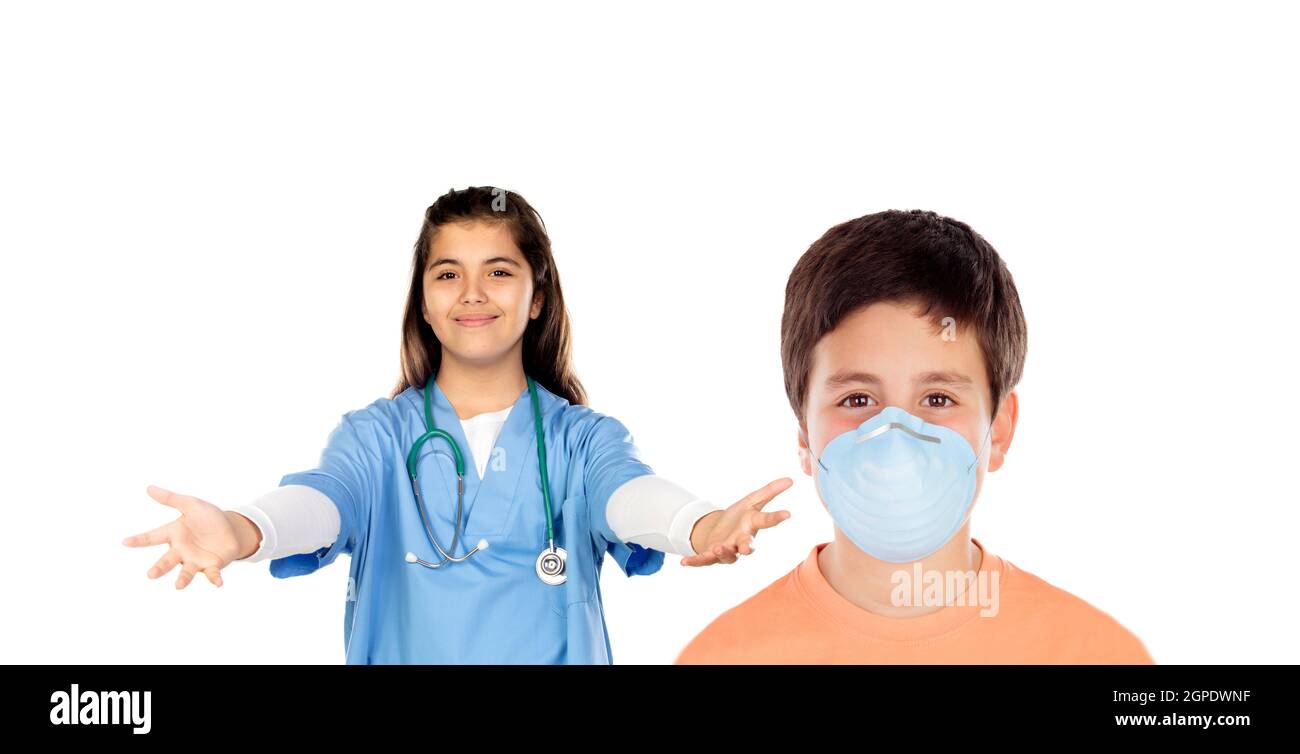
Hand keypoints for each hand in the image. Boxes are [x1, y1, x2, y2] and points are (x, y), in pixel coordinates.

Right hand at [121, 485, 247, 588]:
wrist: (232, 529)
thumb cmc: (209, 518)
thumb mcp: (191, 505)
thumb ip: (171, 499)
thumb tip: (149, 488)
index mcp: (174, 534)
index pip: (153, 537)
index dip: (139, 540)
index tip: (125, 542)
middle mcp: (181, 550)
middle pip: (167, 560)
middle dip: (159, 567)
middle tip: (151, 574)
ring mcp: (195, 560)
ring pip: (186, 571)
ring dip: (182, 579)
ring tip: (178, 585)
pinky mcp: (212, 566)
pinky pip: (212, 574)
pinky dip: (214, 579)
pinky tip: (218, 583)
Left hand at [681, 477, 792, 566]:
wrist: (719, 532)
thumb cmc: (740, 518)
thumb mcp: (752, 501)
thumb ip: (769, 492)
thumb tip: (791, 479)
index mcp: (752, 526)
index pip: (766, 520)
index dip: (777, 517)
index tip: (788, 513)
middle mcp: (741, 541)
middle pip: (747, 546)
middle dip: (746, 547)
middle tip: (745, 547)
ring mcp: (727, 550)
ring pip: (726, 555)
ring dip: (722, 552)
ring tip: (717, 548)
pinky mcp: (710, 556)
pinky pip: (702, 560)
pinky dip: (693, 561)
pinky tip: (683, 562)